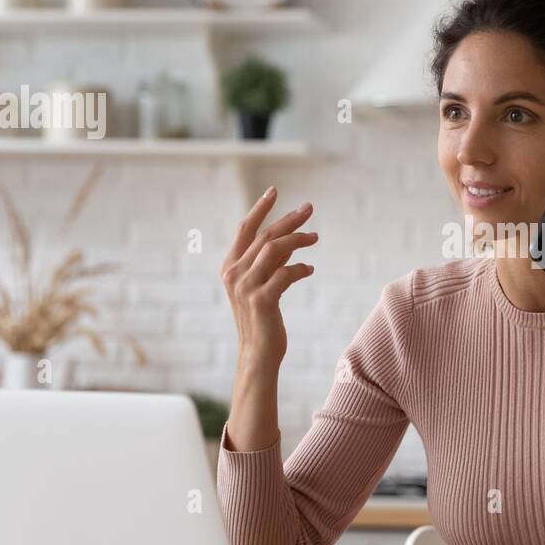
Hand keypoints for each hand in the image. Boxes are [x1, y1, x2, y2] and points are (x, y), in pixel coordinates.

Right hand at [221, 187, 317, 376]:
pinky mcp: (262, 300)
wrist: (258, 354)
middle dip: (289, 219)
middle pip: (265, 235)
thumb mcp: (262, 285)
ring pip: (275, 250)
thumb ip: (270, 262)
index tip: (274, 190)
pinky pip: (285, 274)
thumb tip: (290, 239)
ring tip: (315, 237)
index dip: (260, 208)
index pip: (244, 229)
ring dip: (298, 240)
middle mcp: (234, 274)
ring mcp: (246, 287)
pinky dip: (300, 268)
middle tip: (309, 208)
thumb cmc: (262, 319)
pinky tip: (310, 269)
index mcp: (230, 267)